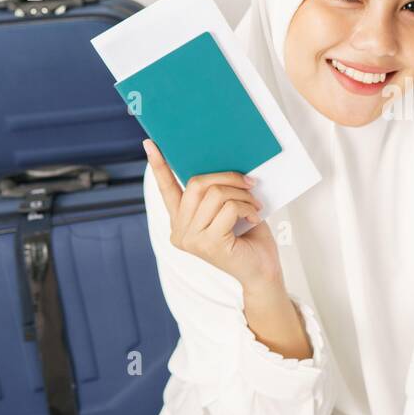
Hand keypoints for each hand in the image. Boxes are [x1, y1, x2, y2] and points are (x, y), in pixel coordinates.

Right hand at [144, 139, 283, 291]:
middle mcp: (180, 231)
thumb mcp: (228, 210)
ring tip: (254, 204)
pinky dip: (246, 207)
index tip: (150, 144)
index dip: (159, 166)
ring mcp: (191, 239)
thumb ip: (216, 193)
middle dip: (227, 177)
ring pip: (214, 194)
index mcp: (181, 221)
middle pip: (196, 184)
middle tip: (249, 181)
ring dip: (242, 194)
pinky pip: (228, 208)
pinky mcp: (208, 244)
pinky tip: (254, 217)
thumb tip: (220, 163)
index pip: (166, 190)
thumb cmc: (249, 238)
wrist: (263, 271)